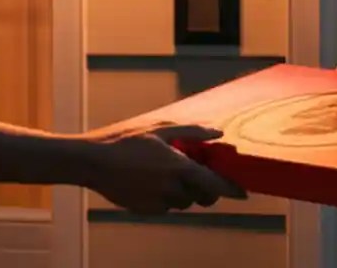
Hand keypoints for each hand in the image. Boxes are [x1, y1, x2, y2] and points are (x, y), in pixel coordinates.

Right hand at [84, 122, 247, 214]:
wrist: (92, 162)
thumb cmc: (126, 139)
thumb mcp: (160, 128)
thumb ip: (193, 132)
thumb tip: (219, 133)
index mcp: (179, 168)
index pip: (215, 185)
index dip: (232, 190)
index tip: (244, 193)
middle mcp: (172, 189)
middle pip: (203, 198)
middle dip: (206, 188)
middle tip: (198, 171)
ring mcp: (158, 203)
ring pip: (183, 202)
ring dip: (185, 191)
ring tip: (169, 171)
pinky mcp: (146, 210)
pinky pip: (165, 206)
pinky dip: (166, 196)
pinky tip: (151, 179)